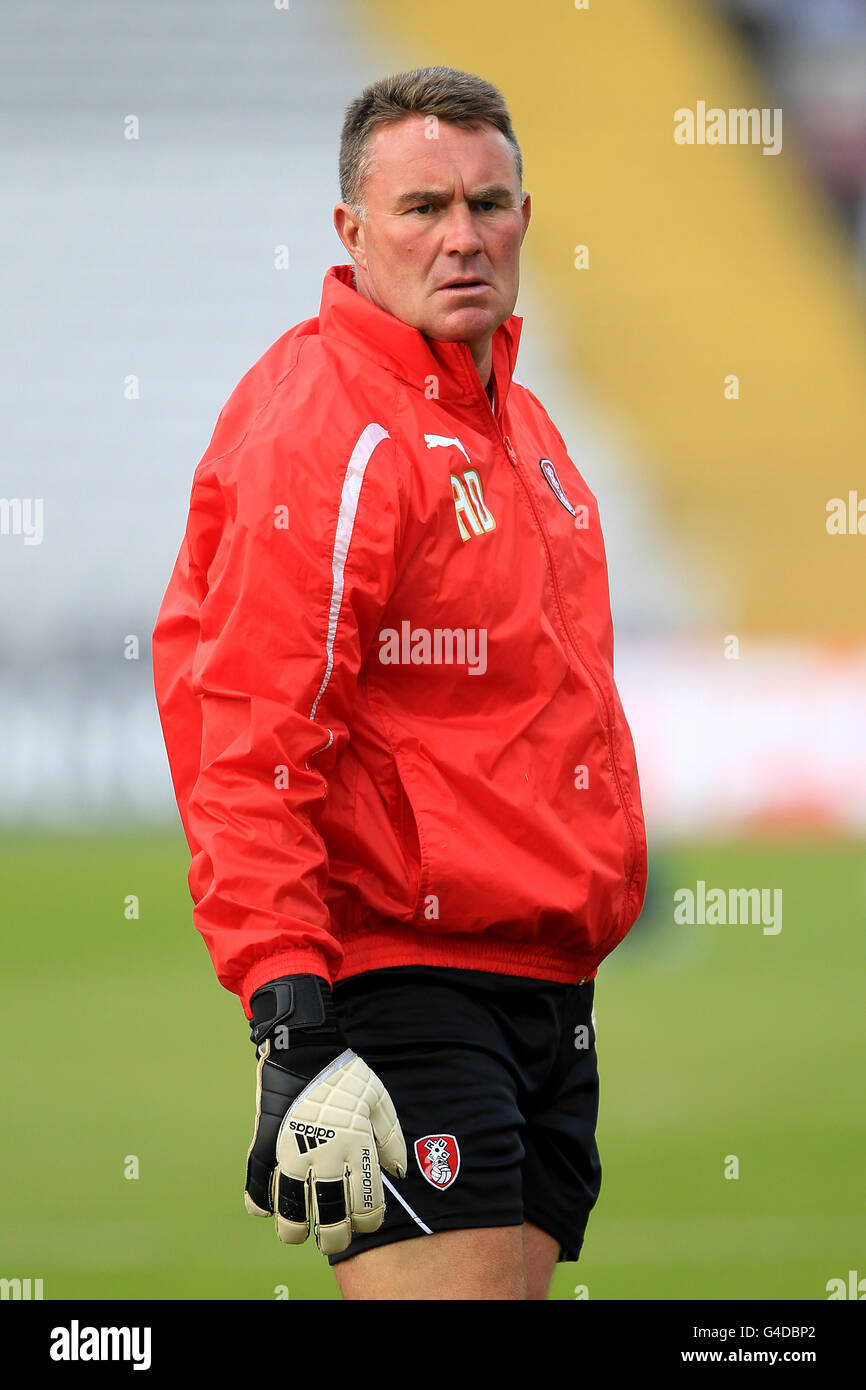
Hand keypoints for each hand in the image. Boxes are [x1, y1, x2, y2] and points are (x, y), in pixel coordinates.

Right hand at [243, 975, 406, 1254]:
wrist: (301, 1047)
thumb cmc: (345, 1073)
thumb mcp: (379, 1099)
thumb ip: (392, 1139)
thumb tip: (399, 1173)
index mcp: (356, 1148)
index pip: (365, 1206)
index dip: (369, 1221)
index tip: (367, 1220)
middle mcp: (324, 1158)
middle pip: (331, 1221)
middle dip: (336, 1239)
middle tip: (335, 1239)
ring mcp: (291, 1156)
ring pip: (291, 1215)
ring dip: (296, 1231)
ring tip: (301, 1232)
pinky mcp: (265, 1148)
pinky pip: (257, 1190)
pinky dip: (261, 1205)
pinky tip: (271, 1207)